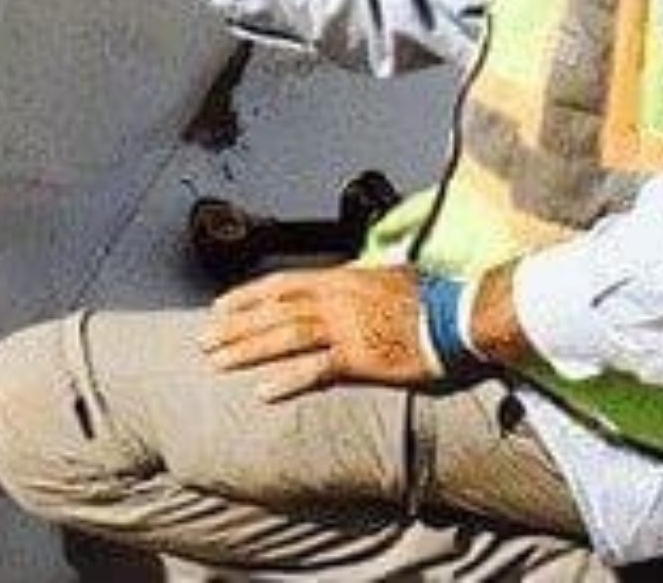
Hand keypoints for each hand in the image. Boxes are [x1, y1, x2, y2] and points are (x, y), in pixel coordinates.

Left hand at [201, 266, 437, 400]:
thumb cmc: (430, 296)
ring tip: (218, 362)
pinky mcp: (361, 358)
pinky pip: (317, 370)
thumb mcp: (389, 273)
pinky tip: (263, 391)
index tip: (220, 306)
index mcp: (341, 278)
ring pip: (285, 336)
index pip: (282, 284)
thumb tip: (354, 272)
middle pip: (274, 310)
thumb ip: (363, 276)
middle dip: (236, 324)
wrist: (458, 317)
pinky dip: (289, 380)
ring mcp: (347, 328)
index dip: (247, 295)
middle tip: (204, 339)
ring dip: (249, 349)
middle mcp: (337, 299)